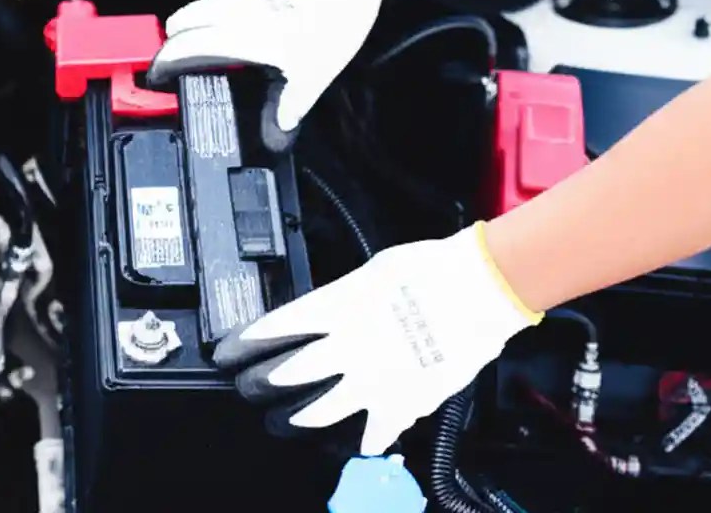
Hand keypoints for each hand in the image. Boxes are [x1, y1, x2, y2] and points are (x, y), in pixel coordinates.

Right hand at [147, 0, 403, 150]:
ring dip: (202, 16)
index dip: (165, 62)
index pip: (180, 47)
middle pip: (181, 19)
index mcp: (232, 34)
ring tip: (216, 33)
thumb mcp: (315, 72)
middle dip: (176, 38)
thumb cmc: (330, 14)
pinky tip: (247, 7)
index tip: (162, 74)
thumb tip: (283, 123)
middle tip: (183, 54)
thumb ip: (293, 102)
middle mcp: (228, 5)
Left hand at [213, 223, 541, 454]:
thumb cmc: (433, 267)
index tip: (226, 353)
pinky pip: (374, 434)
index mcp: (338, 308)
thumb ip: (340, 297)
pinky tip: (350, 444)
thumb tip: (322, 313)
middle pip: (285, 374)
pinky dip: (359, 443)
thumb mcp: (371, 270)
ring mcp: (376, 378)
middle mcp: (350, 345)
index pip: (275, 329)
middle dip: (257, 384)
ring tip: (280, 421)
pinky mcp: (406, 400)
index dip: (244, 344)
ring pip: (318, 412)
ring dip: (293, 419)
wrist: (483, 284)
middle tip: (247, 388)